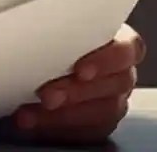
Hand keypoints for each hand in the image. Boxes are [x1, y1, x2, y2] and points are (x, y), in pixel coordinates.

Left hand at [11, 24, 145, 144]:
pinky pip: (88, 131)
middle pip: (114, 83)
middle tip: (46, 95)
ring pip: (103, 111)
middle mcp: (122, 71)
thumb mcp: (52, 26)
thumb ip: (54, 28)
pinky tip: (33, 121)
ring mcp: (114, 98)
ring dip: (63, 115)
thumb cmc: (50, 36)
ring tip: (31, 113)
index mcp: (118, 40)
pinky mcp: (100, 122)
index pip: (127, 49)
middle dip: (76, 91)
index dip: (105, 61)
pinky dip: (58, 129)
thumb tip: (29, 27)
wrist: (38, 59)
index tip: (80, 70)